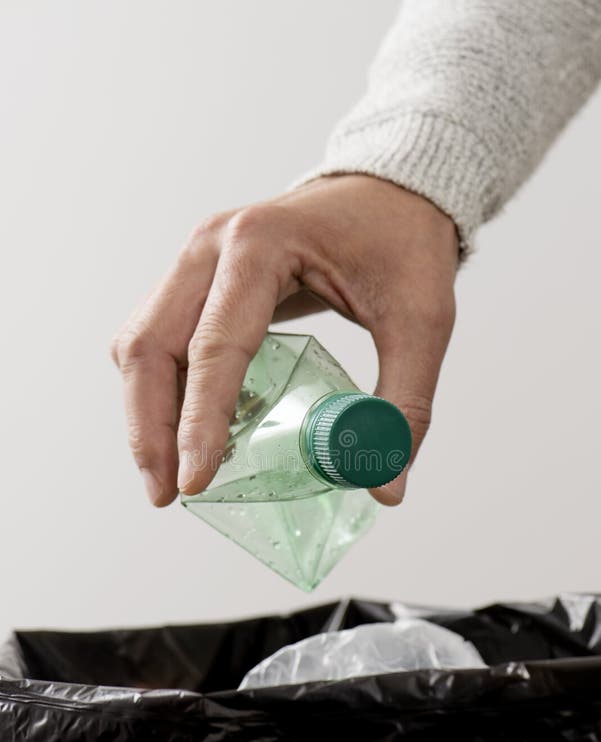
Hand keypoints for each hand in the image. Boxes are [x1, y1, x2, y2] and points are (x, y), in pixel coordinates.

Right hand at [111, 175, 457, 506]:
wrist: (392, 190)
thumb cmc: (404, 243)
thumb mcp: (421, 321)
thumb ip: (404, 405)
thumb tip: (385, 488)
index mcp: (260, 245)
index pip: (214, 345)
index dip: (199, 420)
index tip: (194, 481)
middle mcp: (212, 247)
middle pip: (150, 345)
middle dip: (150, 427)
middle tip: (167, 493)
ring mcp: (198, 259)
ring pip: (142, 343)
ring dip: (146, 412)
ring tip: (168, 474)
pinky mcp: (200, 278)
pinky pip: (159, 337)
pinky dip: (163, 388)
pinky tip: (185, 430)